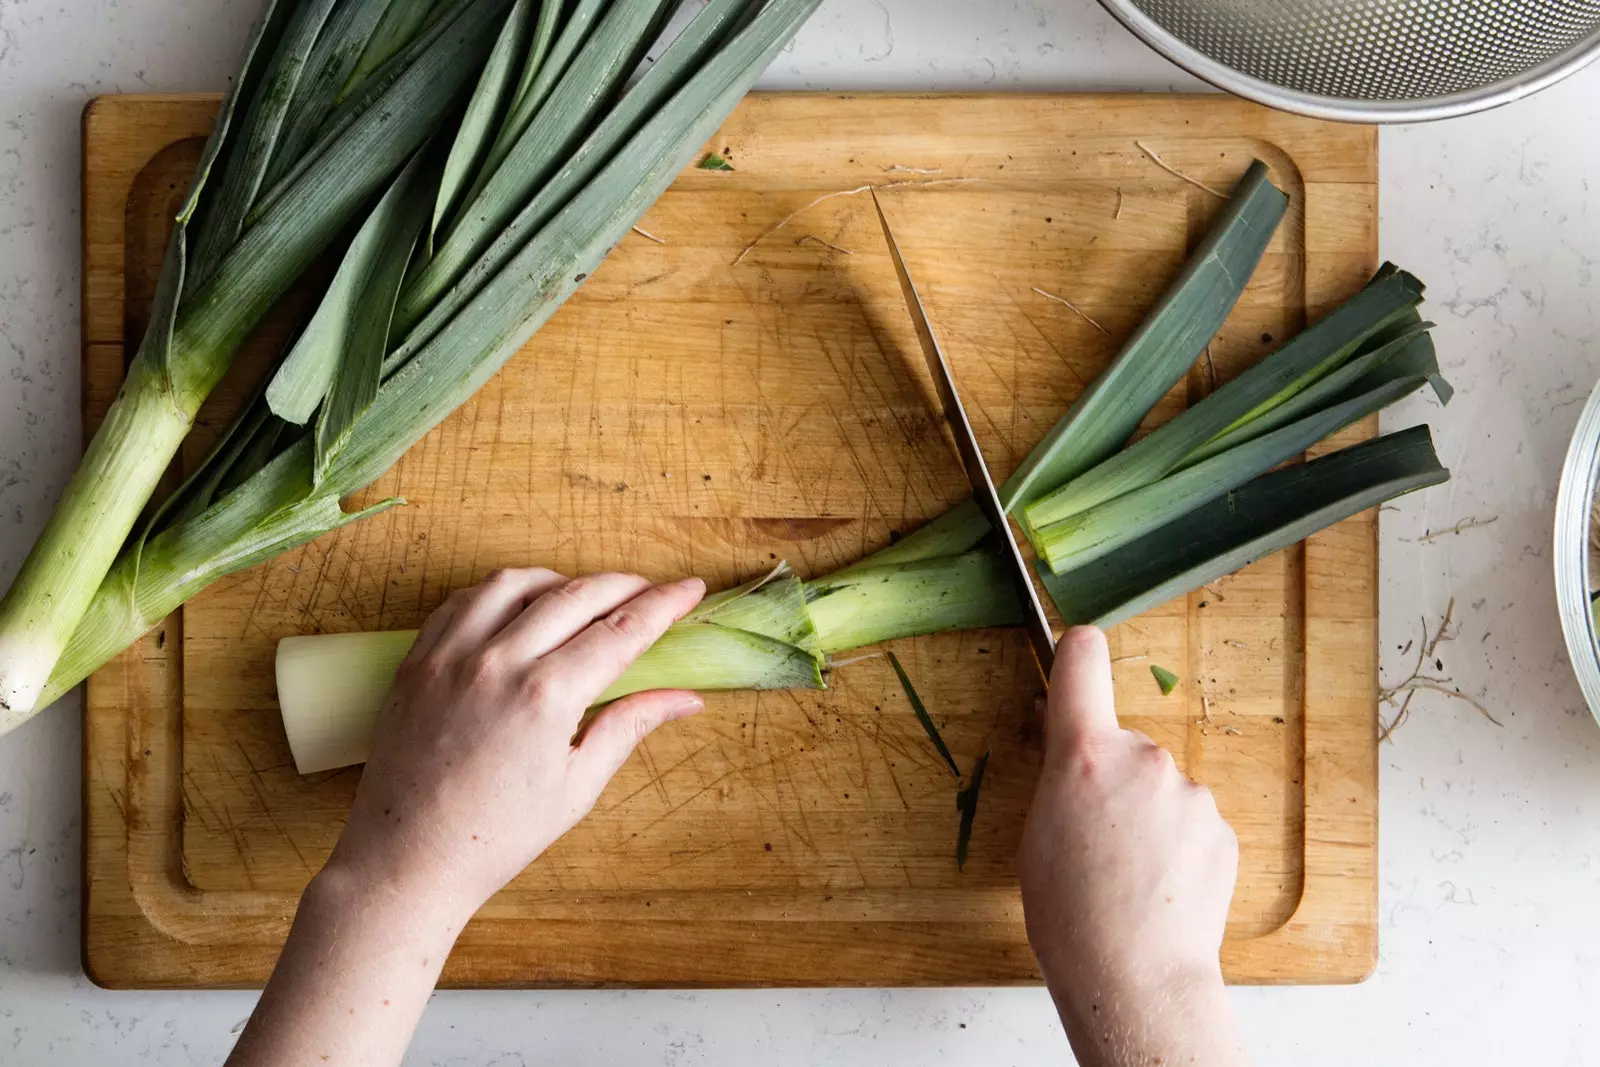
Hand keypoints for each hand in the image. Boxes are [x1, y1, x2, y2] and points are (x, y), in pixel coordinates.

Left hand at [328, 568, 707, 921]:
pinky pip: (464, 600)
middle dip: (625, 585)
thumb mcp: (577, 786)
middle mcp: (499, 662)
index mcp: (547, 696)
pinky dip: (501, 591)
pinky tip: (520, 606)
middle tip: (651, 591)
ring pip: (517, 583)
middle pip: (577, 594)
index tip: (691, 590)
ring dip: (561, 580)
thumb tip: (686, 700)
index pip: (622, 629)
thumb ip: (630, 727)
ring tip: (586, 597)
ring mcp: (452, 655)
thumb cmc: (496, 836)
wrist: (406, 860)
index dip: (664, 604)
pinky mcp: (418, 660)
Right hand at [1018, 627, 1245, 1066]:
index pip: (1082, 661)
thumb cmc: (1071, 914)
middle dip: (1112, 778)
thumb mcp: (1036, 832)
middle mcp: (1144, 758)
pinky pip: (1190, 821)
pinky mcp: (1222, 828)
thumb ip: (1059, 776)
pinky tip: (1160, 885)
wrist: (1134, 974)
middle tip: (1094, 836)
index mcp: (1084, 754)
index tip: (1076, 656)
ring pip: (1160, 788)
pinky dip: (1177, 845)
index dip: (1076, 654)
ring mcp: (1189, 792)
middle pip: (1123, 745)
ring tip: (1129, 874)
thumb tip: (1068, 749)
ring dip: (1147, 816)